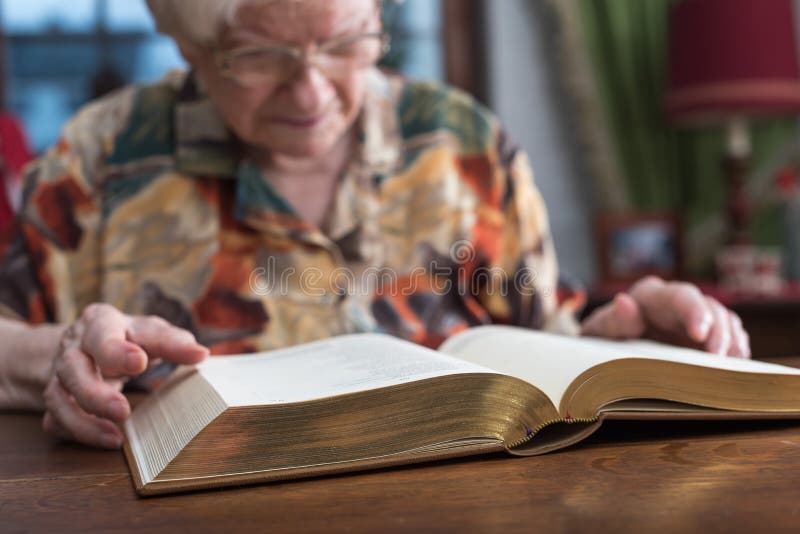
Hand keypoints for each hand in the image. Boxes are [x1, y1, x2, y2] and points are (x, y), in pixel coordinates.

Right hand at [42, 303, 208, 448]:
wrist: (89, 345)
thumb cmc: (129, 338)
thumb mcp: (151, 332)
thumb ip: (174, 342)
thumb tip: (201, 354)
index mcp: (98, 322)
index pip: (102, 334)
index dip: (117, 351)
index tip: (139, 363)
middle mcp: (73, 347)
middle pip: (72, 369)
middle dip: (95, 393)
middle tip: (123, 410)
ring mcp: (59, 374)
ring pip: (58, 399)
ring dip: (84, 422)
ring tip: (116, 437)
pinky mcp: (56, 399)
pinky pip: (55, 420)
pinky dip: (77, 433)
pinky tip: (106, 439)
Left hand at [581, 276, 749, 357]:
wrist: (606, 350)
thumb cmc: (604, 338)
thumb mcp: (600, 331)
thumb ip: (612, 319)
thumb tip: (624, 301)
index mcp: (651, 296)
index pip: (680, 297)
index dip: (694, 312)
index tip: (699, 333)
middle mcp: (677, 303)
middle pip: (710, 308)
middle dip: (719, 331)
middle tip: (718, 357)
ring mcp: (694, 319)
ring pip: (725, 320)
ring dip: (731, 341)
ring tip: (731, 363)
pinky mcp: (706, 337)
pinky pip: (730, 337)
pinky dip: (736, 349)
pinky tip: (738, 365)